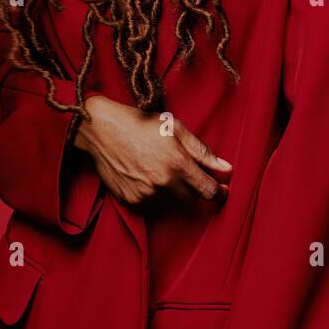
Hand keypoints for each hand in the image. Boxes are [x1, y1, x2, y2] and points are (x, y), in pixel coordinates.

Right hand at [72, 95, 231, 206]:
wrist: (101, 130)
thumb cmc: (140, 124)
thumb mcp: (175, 129)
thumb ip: (202, 152)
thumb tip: (226, 169)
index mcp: (177, 164)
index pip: (208, 190)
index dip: (219, 191)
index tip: (223, 189)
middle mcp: (163, 184)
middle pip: (192, 199)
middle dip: (195, 188)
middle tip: (188, 172)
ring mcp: (146, 195)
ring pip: (172, 202)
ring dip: (174, 191)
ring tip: (161, 167)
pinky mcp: (131, 201)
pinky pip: (153, 204)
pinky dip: (155, 194)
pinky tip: (146, 174)